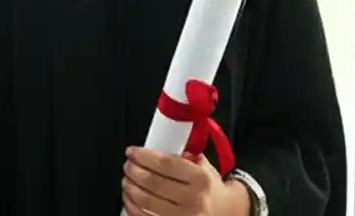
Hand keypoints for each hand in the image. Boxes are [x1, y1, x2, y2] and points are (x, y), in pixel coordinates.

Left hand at [122, 147, 250, 215]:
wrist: (227, 215)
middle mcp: (193, 200)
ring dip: (130, 188)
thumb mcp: (205, 168)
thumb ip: (185, 155)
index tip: (133, 152)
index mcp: (201, 180)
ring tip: (127, 179)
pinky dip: (132, 207)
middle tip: (128, 164)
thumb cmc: (212, 191)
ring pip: (145, 201)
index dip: (144, 156)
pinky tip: (130, 198)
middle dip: (133, 170)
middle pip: (152, 182)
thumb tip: (158, 145)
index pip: (165, 163)